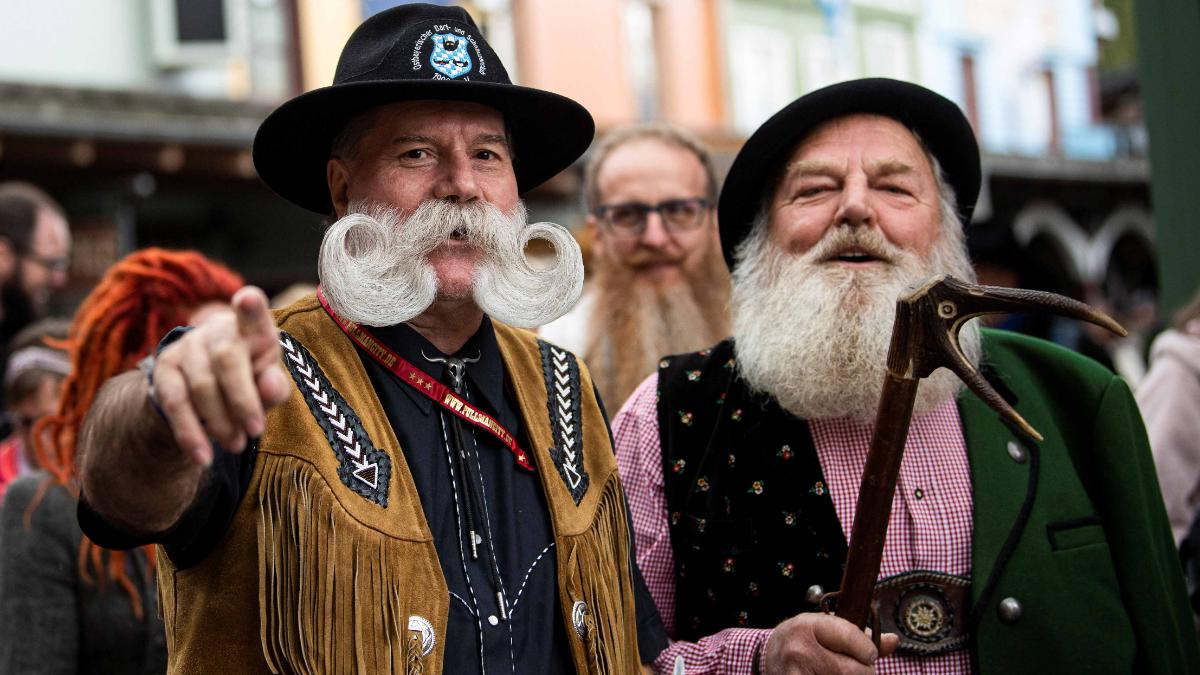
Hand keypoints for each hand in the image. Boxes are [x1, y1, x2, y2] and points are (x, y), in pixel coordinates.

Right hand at [151, 286, 289, 463]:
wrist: (204, 391)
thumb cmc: (249, 381)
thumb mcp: (267, 385)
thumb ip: (274, 387)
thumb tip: (272, 385)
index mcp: (252, 328)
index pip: (253, 314)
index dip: (251, 306)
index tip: (247, 298)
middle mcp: (217, 330)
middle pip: (228, 360)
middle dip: (243, 400)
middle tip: (254, 432)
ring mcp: (187, 346)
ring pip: (202, 386)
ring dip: (220, 422)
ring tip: (236, 446)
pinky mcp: (164, 368)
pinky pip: (175, 403)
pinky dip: (190, 433)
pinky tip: (202, 456)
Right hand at [763, 613, 897, 673]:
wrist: (766, 658)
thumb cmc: (801, 641)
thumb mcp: (824, 628)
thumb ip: (859, 636)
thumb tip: (893, 641)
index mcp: (808, 625)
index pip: (855, 639)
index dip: (868, 650)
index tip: (867, 654)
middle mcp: (800, 650)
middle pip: (855, 671)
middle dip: (863, 672)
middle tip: (854, 668)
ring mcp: (797, 674)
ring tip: (836, 671)